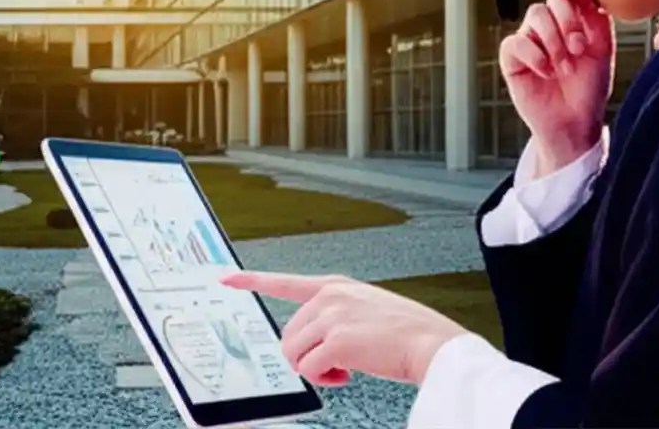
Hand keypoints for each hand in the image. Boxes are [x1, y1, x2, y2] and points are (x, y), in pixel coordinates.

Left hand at [220, 271, 468, 387]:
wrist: (432, 344)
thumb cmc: (407, 333)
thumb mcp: (367, 309)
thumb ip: (337, 315)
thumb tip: (312, 343)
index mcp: (336, 287)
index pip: (284, 281)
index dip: (251, 280)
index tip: (226, 277)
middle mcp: (330, 296)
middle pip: (288, 335)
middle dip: (306, 355)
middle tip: (336, 363)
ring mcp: (332, 316)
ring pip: (294, 354)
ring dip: (315, 369)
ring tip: (344, 368)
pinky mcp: (336, 340)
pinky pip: (308, 369)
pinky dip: (324, 380)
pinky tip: (347, 376)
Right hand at [499, 0, 613, 174]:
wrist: (575, 121)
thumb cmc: (589, 88)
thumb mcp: (602, 50)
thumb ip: (596, 19)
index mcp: (571, 21)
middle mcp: (549, 27)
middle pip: (551, 1)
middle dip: (568, 21)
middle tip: (579, 47)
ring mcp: (529, 40)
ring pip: (535, 16)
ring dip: (554, 41)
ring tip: (565, 67)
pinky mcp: (512, 59)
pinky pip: (515, 42)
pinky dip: (534, 56)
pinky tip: (546, 72)